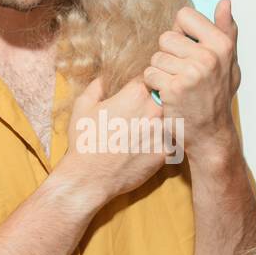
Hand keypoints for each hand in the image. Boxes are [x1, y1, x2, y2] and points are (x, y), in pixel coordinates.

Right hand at [56, 74, 167, 208]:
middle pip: (166, 96)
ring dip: (165, 120)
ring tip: (149, 128)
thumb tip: (103, 79)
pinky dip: (166, 141)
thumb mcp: (83, 106)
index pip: (151, 78)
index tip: (140, 90)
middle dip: (158, 100)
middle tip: (145, 110)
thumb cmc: (85, 140)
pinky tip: (152, 145)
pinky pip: (172, 140)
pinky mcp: (166, 152)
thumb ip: (96, 87)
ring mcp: (162, 132)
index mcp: (135, 95)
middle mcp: (153, 110)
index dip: (146, 82)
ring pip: (173, 118)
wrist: (90, 176)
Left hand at [142, 0, 240, 164]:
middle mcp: (208, 56)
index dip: (181, 32)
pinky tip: (168, 94)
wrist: (210, 134)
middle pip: (166, 37)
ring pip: (156, 56)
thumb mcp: (229, 62)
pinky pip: (149, 74)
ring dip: (161, 71)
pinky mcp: (173, 88)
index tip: (187, 47)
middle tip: (182, 72)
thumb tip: (224, 2)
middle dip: (169, 54)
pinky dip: (154, 85)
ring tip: (177, 84)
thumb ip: (226, 30)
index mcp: (221, 45)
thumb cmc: (217, 98)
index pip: (185, 16)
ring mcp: (190, 72)